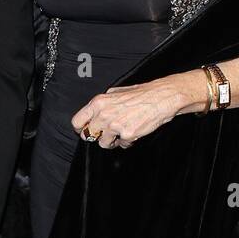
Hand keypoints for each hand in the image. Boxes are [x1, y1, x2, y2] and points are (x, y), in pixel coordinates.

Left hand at [71, 75, 192, 147]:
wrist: (161, 98)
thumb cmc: (141, 94)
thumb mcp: (116, 92)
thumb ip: (102, 104)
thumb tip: (93, 114)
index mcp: (98, 103)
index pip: (77, 121)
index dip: (80, 129)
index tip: (85, 131)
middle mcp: (104, 114)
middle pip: (88, 135)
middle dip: (97, 136)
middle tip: (105, 133)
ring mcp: (115, 126)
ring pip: (103, 143)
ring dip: (112, 141)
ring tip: (121, 132)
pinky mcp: (127, 134)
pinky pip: (122, 145)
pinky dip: (127, 141)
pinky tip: (133, 131)